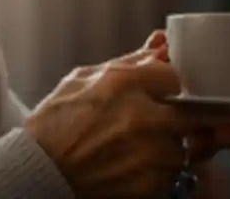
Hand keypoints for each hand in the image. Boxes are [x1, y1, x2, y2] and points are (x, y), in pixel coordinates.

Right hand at [26, 33, 186, 197]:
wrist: (38, 171)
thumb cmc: (57, 122)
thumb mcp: (86, 78)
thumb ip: (130, 62)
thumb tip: (160, 45)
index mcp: (124, 83)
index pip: (175, 75)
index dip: (169, 84)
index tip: (162, 91)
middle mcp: (142, 117)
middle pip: (191, 112)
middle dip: (178, 116)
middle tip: (158, 122)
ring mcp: (149, 154)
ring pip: (183, 146)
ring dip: (169, 145)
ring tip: (141, 147)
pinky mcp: (149, 184)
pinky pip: (173, 174)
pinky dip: (159, 171)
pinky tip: (135, 166)